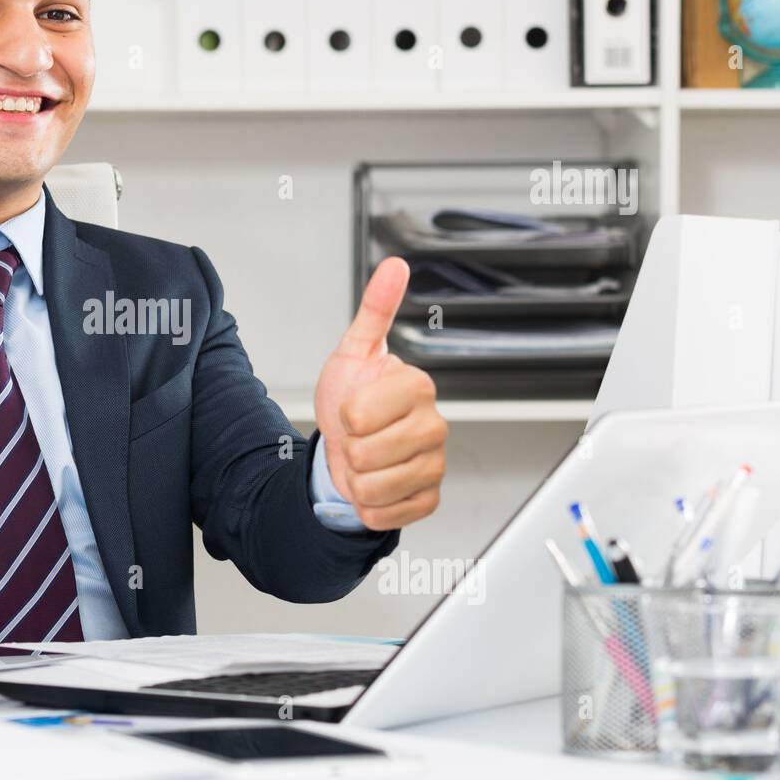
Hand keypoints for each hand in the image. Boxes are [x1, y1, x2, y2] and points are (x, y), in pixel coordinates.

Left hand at [314, 256, 447, 530]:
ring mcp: (435, 464)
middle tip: (358, 437)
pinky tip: (376, 484)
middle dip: (349, 449)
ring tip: (365, 459)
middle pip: (366, 454)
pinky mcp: (428, 498)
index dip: (344, 418)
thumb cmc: (352, 398)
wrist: (349, 443)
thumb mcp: (353, 351)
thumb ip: (375, 310)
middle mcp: (434, 426)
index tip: (353, 410)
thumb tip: (394, 266)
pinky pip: (384, 513)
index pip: (359, 416)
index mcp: (417, 387)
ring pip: (373, 487)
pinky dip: (367, 505)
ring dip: (356, 478)